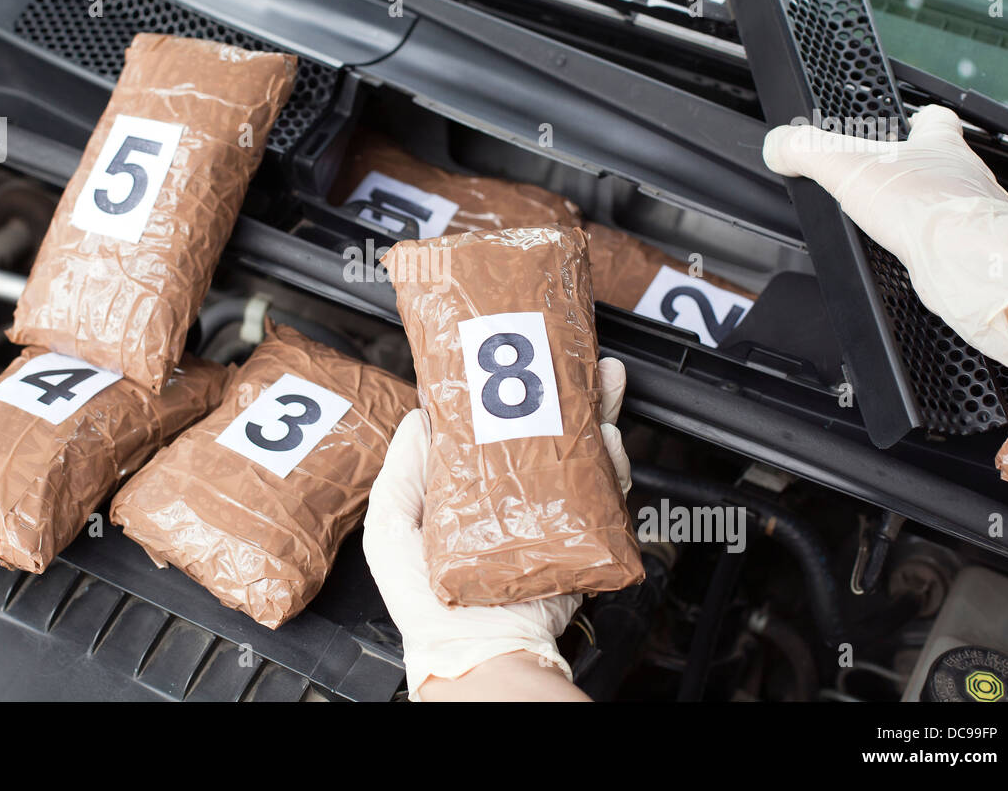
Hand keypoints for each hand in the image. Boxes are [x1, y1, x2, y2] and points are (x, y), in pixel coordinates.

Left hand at [362, 356, 632, 700]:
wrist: (476, 652)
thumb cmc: (426, 603)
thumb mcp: (391, 528)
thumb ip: (400, 472)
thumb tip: (417, 415)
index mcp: (474, 490)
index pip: (497, 428)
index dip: (512, 391)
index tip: (520, 355)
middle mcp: (517, 497)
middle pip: (551, 433)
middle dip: (572, 391)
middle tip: (583, 359)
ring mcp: (552, 517)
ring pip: (586, 455)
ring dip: (600, 416)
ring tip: (604, 386)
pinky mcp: (582, 540)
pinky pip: (609, 497)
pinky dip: (616, 464)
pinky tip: (612, 440)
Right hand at [763, 105, 1007, 372]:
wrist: (964, 257)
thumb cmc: (921, 205)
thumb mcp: (844, 166)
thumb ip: (807, 151)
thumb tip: (777, 145)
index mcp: (938, 144)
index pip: (934, 118)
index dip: (919, 118)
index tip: (908, 122)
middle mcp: (963, 173)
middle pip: (941, 161)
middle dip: (913, 169)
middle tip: (885, 179)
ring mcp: (972, 210)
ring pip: (947, 201)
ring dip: (923, 209)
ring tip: (892, 220)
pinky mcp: (971, 246)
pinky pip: (949, 239)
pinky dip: (930, 243)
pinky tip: (911, 252)